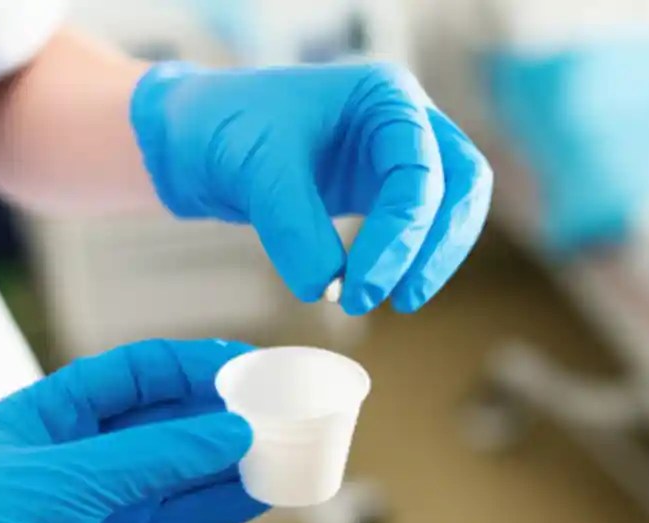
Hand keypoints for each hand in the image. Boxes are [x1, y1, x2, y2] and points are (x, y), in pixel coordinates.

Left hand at [0, 339, 264, 522]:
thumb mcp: (56, 490)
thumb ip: (146, 457)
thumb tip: (229, 430)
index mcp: (43, 417)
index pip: (131, 372)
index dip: (191, 365)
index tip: (248, 366)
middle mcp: (74, 455)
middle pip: (163, 418)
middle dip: (220, 412)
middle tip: (280, 406)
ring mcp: (95, 505)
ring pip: (179, 471)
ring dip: (230, 460)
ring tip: (285, 446)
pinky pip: (178, 518)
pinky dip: (221, 506)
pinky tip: (261, 494)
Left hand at [130, 62, 492, 314]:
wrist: (188, 139)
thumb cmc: (221, 129)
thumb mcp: (257, 172)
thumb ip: (296, 229)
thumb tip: (330, 288)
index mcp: (383, 96)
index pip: (421, 170)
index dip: (402, 236)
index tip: (362, 288)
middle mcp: (401, 120)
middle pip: (460, 185)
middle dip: (435, 246)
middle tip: (397, 299)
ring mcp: (392, 155)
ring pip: (449, 208)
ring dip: (430, 257)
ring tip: (393, 301)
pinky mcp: (376, 190)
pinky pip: (416, 227)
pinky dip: (407, 259)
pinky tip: (375, 288)